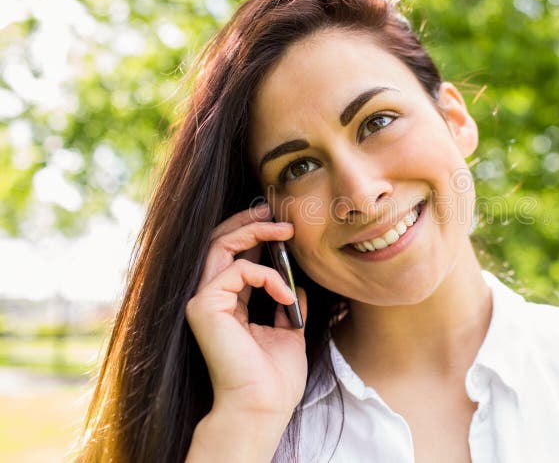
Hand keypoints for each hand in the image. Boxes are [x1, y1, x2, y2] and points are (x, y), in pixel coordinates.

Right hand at [185, 204, 307, 418]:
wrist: (263, 406)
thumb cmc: (275, 378)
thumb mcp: (289, 331)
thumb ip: (287, 303)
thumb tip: (296, 282)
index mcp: (229, 305)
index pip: (234, 256)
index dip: (255, 234)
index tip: (283, 226)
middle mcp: (210, 299)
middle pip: (220, 242)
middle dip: (249, 221)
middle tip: (278, 212)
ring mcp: (203, 302)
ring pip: (221, 245)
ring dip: (255, 231)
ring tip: (286, 230)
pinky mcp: (204, 307)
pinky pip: (239, 271)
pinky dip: (268, 276)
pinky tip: (285, 296)